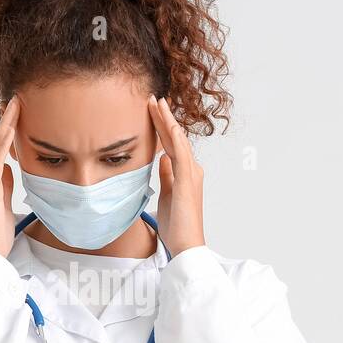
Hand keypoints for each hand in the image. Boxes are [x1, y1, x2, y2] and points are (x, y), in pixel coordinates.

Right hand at [0, 94, 20, 257]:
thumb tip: (9, 168)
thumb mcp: (5, 203)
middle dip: (8, 120)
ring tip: (16, 105)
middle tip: (18, 99)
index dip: (9, 129)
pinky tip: (10, 129)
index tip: (19, 112)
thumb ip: (6, 185)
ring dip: (6, 124)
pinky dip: (2, 143)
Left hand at [147, 94, 205, 256]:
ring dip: (168, 121)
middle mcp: (191, 169)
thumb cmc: (177, 224)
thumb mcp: (167, 194)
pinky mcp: (187, 182)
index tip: (151, 111)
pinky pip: (181, 155)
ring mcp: (190, 174)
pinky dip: (176, 140)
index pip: (171, 144)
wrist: (185, 243)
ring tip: (158, 103)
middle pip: (174, 137)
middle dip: (164, 117)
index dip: (161, 126)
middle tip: (153, 99)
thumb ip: (166, 176)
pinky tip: (170, 126)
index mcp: (184, 172)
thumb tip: (161, 160)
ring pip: (178, 141)